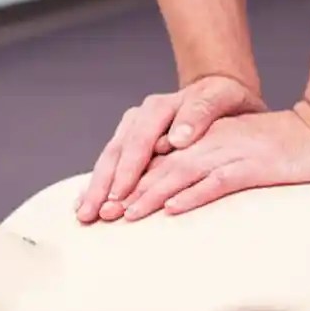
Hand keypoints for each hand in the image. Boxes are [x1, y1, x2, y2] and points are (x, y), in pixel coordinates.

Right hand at [76, 75, 265, 222]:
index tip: (121, 194)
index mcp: (160, 106)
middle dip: (104, 183)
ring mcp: (134, 129)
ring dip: (97, 187)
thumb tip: (176, 139)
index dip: (129, 168)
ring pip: (110, 158)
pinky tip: (86, 203)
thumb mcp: (221, 98)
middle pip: (118, 150)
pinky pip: (112, 164)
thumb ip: (200, 113)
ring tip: (85, 214)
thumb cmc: (224, 101)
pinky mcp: (132, 143)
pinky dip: (100, 184)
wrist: (221, 96)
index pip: (140, 139)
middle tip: (94, 212)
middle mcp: (141, 117)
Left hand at [114, 102, 309, 221]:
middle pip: (162, 163)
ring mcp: (233, 150)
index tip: (103, 201)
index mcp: (206, 133)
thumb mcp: (236, 147)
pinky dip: (195, 194)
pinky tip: (174, 208)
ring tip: (129, 213)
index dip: (128, 178)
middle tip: (103, 213)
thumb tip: (170, 185)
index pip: (159, 156)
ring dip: (152, 193)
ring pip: (183, 170)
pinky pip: (219, 180)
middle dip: (130, 188)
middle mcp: (213, 139)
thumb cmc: (280, 144)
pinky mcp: (254, 165)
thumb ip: (206, 160)